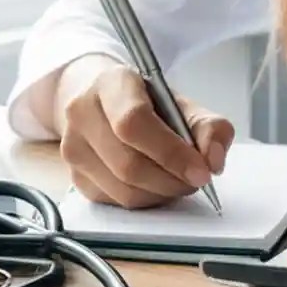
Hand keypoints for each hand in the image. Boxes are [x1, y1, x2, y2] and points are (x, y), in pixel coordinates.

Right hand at [54, 55, 233, 208]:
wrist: (95, 98)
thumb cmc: (140, 100)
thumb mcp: (178, 100)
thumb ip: (207, 126)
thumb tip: (214, 161)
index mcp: (110, 84)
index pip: (134, 123)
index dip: (171, 153)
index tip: (201, 170)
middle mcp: (81, 115)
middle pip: (129, 164)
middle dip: (173, 180)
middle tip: (197, 178)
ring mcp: (72, 149)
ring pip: (124, 191)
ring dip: (162, 193)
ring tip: (179, 180)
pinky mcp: (76, 178)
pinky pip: (117, 203)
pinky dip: (146, 200)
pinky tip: (156, 184)